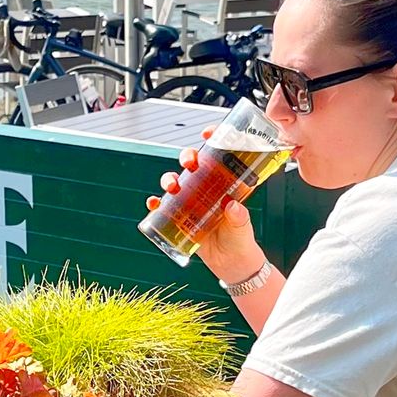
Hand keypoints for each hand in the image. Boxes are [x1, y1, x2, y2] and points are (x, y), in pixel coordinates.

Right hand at [147, 138, 264, 284]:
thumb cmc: (240, 241)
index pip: (220, 155)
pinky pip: (164, 206)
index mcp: (227, 184)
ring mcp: (193, 201)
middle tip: (188, 162)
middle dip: (187, 156)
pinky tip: (154, 203)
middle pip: (194, 164)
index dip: (214, 139)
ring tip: (171, 186)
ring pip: (176, 181)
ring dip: (169, 178)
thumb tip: (233, 207)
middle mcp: (208, 188)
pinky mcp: (181, 217)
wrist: (230, 264)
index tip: (208, 133)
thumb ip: (239, 217)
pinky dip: (156, 202)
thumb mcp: (242, 227)